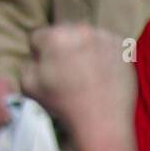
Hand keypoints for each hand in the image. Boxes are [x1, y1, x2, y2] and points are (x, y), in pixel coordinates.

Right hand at [19, 24, 134, 141]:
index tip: (45, 70)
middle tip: (65, 71)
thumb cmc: (63, 103)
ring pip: (84, 37)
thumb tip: (37, 60)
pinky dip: (101, 54)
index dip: (38, 54)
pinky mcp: (122, 48)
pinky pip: (105, 45)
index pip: (37, 37)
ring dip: (81, 49)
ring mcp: (105, 37)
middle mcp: (81, 30)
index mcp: (55, 37)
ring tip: (85, 73)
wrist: (102, 121)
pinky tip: (100, 74)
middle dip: (60, 47)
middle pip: (62, 32)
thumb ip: (27, 66)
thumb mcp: (28, 86)